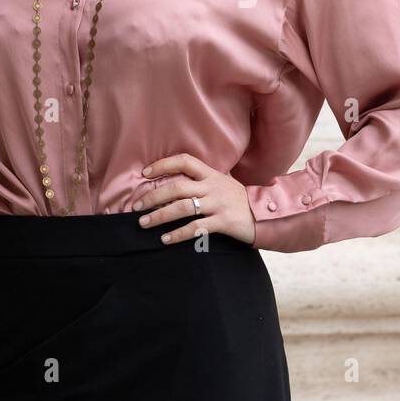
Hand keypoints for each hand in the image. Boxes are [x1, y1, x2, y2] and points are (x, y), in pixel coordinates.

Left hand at [134, 153, 255, 246]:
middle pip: (177, 187)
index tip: (145, 173)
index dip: (163, 165)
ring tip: (143, 223)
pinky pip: (196, 228)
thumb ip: (202, 179)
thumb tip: (175, 178)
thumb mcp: (223, 182)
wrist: (264, 215)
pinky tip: (165, 239)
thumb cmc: (238, 199)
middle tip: (136, 206)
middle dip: (153, 196)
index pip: (184, 161)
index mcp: (211, 174)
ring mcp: (218, 204)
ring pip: (182, 208)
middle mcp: (212, 186)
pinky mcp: (223, 222)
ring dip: (159, 216)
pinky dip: (178, 234)